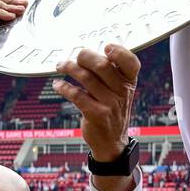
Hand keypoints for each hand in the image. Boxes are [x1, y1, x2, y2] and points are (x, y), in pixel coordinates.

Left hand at [52, 45, 140, 161]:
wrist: (111, 143)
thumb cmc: (111, 111)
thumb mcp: (118, 93)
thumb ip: (109, 75)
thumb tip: (84, 54)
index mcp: (129, 83)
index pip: (131, 63)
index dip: (120, 52)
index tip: (106, 47)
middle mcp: (122, 92)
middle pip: (102, 65)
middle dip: (84, 56)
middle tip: (74, 57)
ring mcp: (110, 104)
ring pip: (86, 78)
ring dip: (69, 68)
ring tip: (61, 66)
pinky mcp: (96, 115)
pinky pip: (77, 95)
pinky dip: (64, 87)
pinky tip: (58, 85)